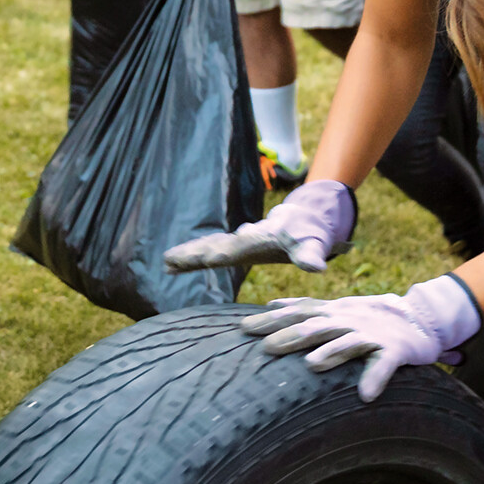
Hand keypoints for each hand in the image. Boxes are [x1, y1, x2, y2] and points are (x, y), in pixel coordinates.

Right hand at [166, 180, 354, 272]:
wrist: (306, 216)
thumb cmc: (310, 232)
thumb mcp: (313, 244)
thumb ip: (311, 254)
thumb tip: (316, 266)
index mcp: (257, 240)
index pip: (230, 250)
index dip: (213, 254)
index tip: (199, 258)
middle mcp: (243, 239)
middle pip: (213, 246)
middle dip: (191, 253)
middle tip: (167, 260)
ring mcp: (238, 241)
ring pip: (209, 247)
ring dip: (188, 255)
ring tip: (167, 262)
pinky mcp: (238, 246)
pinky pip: (211, 250)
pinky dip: (194, 256)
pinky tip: (175, 265)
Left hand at [242, 276, 482, 401]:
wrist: (421, 318)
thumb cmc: (372, 318)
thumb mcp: (338, 309)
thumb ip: (308, 308)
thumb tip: (273, 304)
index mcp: (333, 312)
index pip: (297, 312)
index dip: (271, 319)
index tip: (243, 328)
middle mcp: (348, 320)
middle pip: (315, 326)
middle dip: (291, 336)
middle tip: (266, 348)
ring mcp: (371, 334)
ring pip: (348, 342)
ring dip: (331, 352)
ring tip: (312, 365)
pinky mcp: (395, 350)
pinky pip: (384, 365)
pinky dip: (376, 378)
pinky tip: (365, 395)